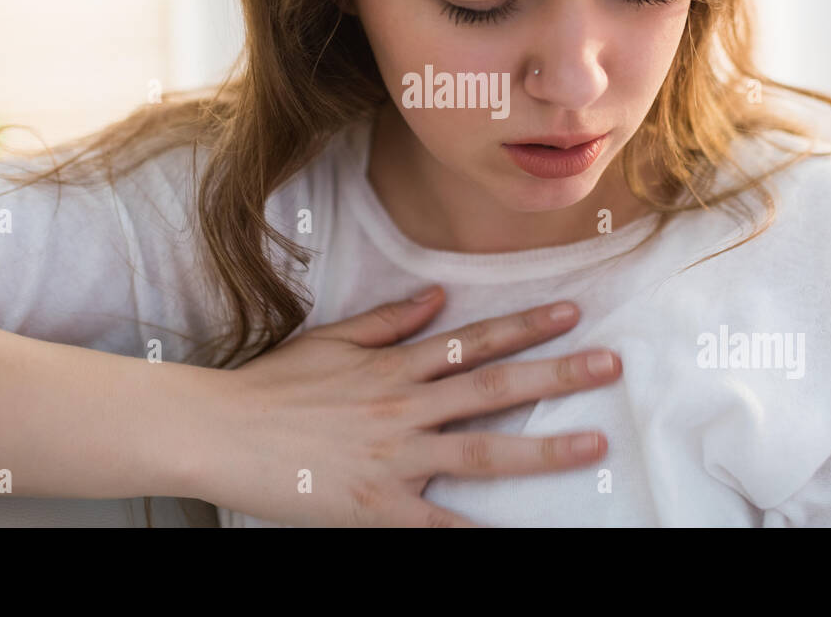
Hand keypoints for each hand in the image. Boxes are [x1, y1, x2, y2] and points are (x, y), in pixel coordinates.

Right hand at [190, 285, 621, 525]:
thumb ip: (389, 320)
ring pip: (481, 451)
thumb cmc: (273, 385)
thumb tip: (439, 295)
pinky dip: (475, 530)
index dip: (526, 327)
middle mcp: (404, 408)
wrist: (219, 432)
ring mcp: (394, 459)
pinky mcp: (377, 507)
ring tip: (593, 444)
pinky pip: (437, 522)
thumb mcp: (331, 339)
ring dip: (542, 448)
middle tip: (610, 365)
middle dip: (557, 375)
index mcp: (394, 366)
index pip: (474, 341)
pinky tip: (514, 535)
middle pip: (494, 389)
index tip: (572, 314)